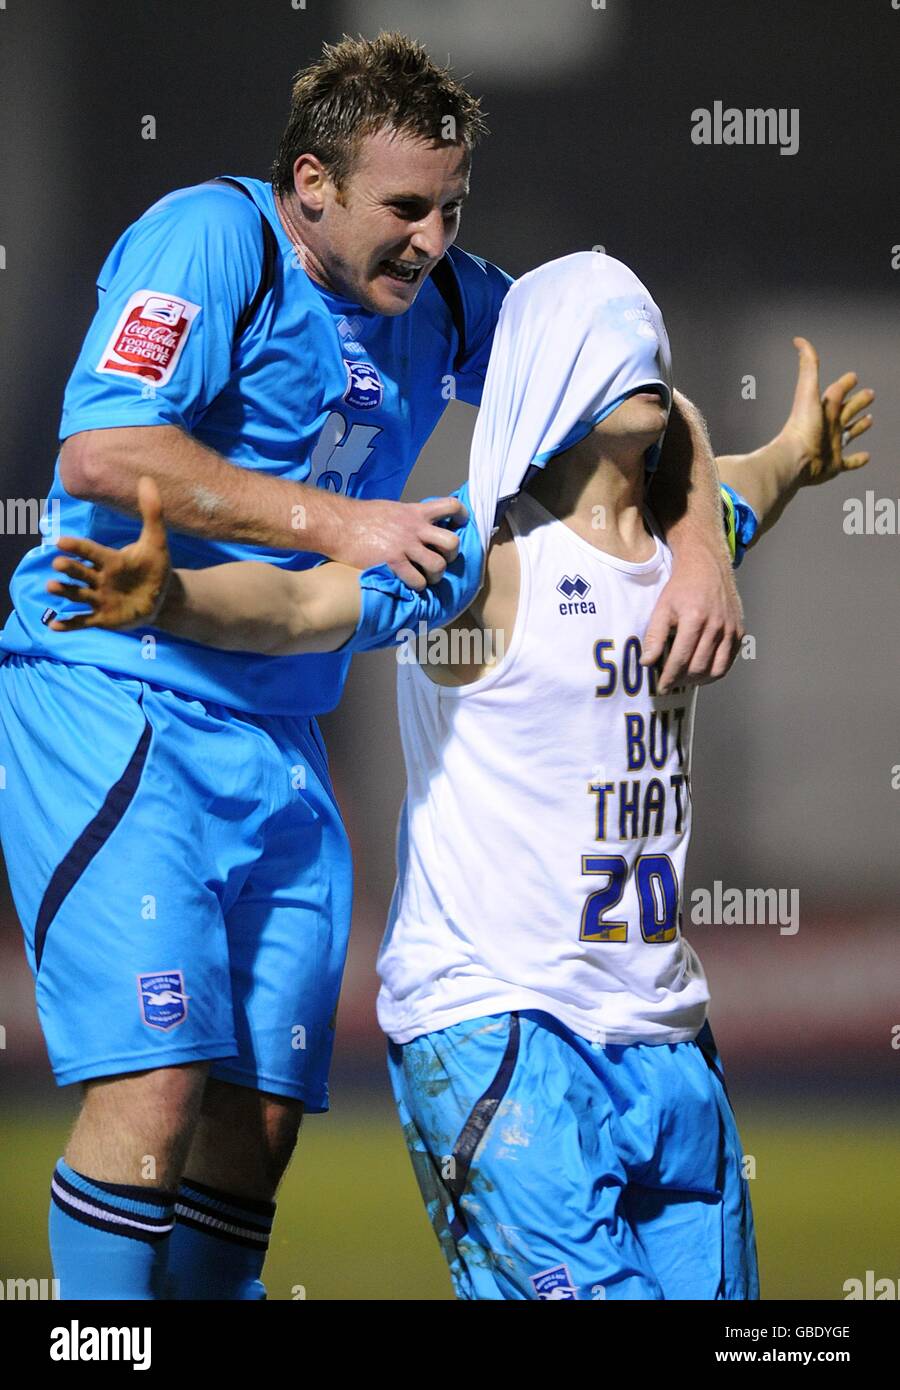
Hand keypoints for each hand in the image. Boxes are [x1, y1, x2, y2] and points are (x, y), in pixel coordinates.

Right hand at [46, 475, 171, 631]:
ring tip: (51, 587)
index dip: (79, 547)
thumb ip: (152, 512)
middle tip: (58, 562)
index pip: (92, 551)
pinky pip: (83, 621)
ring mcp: (99, 599)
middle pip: (81, 572)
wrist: (162, 599)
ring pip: (78, 595)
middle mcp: (100, 579)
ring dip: (64, 591)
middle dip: (70, 568)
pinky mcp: (102, 618)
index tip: (61, 541)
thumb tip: (146, 479)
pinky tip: (54, 625)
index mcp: (110, 561)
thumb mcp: (156, 542)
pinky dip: (70, 623)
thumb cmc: (154, 569)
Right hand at [329, 495, 468, 590]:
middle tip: (442, 560)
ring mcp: (405, 546)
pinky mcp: (393, 562)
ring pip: (438, 566)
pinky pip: (417, 581)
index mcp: (415, 512)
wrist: (338, 524)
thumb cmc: (361, 517)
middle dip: (452, 556)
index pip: (451, 506)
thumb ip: (409, 517)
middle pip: (452, 543)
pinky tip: (410, 585)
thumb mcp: (391, 509)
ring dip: (435, 576)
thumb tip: (419, 526)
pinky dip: (417, 586)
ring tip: (426, 578)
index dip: (462, 516)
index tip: (460, 525)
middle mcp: (415, 528)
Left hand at [642, 547, 743, 693]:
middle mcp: (717, 625)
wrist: (707, 568)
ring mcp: (731, 630)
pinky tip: (701, 672)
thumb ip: (654, 636)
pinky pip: (729, 662)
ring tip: (685, 680)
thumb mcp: (662, 607)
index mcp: (695, 618)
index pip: (681, 658)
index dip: (670, 677)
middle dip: (682, 680)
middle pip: (699, 667)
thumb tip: (647, 662)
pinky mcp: (740, 632)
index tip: (661, 687)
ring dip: (699, 680)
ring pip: (717, 669)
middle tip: (670, 684)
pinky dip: (714, 672)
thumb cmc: (682, 587)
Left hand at [778, 337, 873, 485]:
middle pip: (846, 410)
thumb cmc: (802, 426)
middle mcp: (828, 425)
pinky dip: (858, 460)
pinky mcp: (835, 464)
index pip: (837, 391)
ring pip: (849, 433)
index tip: (854, 376)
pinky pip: (849, 462)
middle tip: (871, 394)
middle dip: (858, 402)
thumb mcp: (807, 391)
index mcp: (824, 409)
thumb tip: (799, 340)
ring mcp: (832, 444)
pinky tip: (867, 456)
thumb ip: (808, 366)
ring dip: (859, 426)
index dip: (846, 383)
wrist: (795, 459)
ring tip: (870, 419)